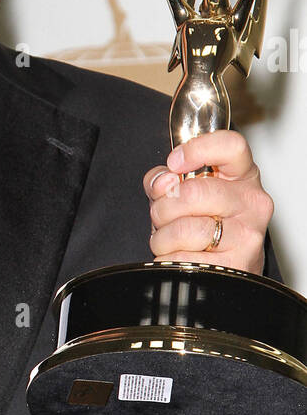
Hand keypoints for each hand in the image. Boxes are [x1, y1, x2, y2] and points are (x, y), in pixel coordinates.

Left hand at [144, 130, 272, 274]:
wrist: (229, 268)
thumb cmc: (207, 224)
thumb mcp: (187, 191)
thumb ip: (166, 179)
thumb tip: (162, 182)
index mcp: (242, 175)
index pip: (231, 146)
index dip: (197, 150)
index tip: (174, 162)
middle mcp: (251, 203)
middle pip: (194, 193)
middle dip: (164, 207)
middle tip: (164, 215)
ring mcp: (247, 235)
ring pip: (185, 230)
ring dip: (163, 238)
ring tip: (171, 240)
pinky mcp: (236, 264)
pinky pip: (183, 259)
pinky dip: (169, 259)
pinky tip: (180, 256)